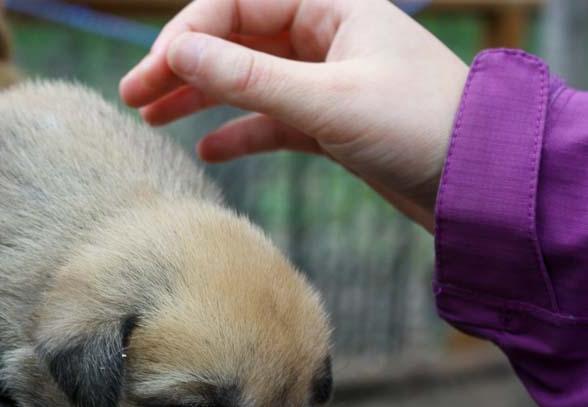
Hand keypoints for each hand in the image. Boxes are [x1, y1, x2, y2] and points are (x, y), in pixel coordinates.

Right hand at [120, 0, 468, 230]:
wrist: (481, 182)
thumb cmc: (420, 126)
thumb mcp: (326, 100)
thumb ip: (248, 77)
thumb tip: (178, 51)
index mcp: (330, 5)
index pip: (235, 5)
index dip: (187, 36)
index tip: (153, 72)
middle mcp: (324, 35)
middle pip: (235, 40)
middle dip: (184, 68)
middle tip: (133, 96)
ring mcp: (326, 78)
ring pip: (248, 80)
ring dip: (201, 99)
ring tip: (153, 120)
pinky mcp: (331, 120)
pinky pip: (271, 118)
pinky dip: (240, 132)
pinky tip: (208, 150)